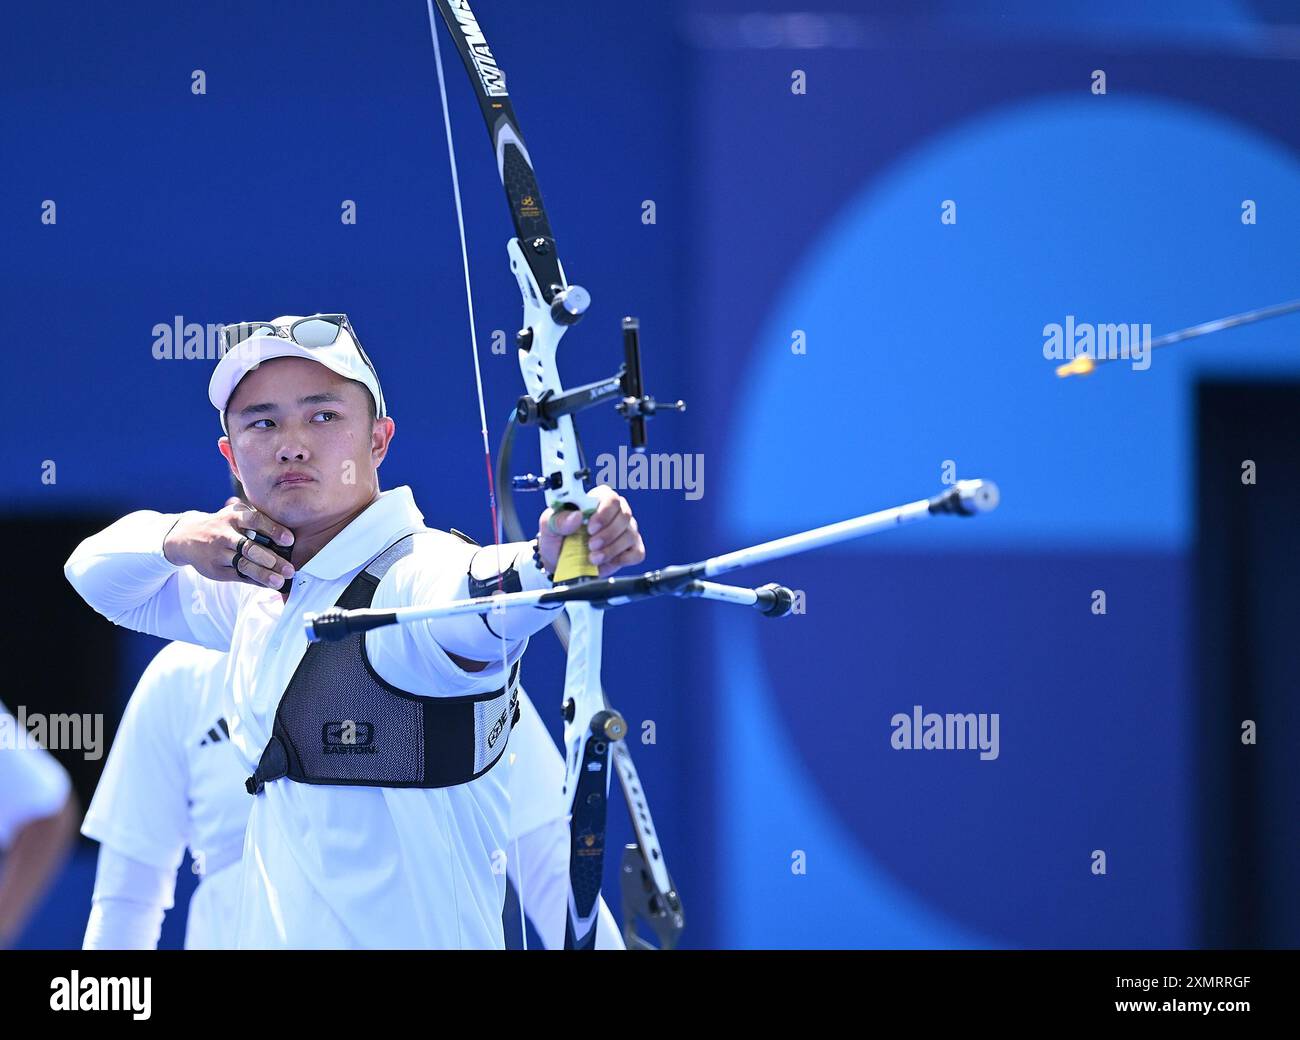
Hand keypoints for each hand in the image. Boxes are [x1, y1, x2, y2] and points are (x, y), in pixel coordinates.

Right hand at [163, 497, 296, 590]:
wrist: (187, 538)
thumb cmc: (222, 525)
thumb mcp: (234, 515)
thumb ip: (256, 521)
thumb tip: (287, 536)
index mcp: (233, 517)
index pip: (255, 521)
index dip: (273, 530)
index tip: (290, 540)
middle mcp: (224, 534)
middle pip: (250, 548)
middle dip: (272, 559)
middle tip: (290, 569)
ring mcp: (218, 553)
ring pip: (244, 565)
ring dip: (264, 574)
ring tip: (280, 581)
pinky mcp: (215, 570)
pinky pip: (238, 577)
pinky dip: (255, 581)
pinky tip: (269, 585)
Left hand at [538, 485, 644, 578]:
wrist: (558, 561)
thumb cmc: (556, 537)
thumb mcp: (549, 526)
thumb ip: (559, 519)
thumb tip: (576, 516)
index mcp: (597, 500)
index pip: (611, 498)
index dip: (604, 512)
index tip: (590, 527)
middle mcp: (615, 513)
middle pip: (624, 516)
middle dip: (607, 534)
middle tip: (591, 546)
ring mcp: (625, 531)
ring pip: (630, 535)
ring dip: (611, 549)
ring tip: (593, 558)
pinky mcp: (630, 550)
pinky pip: (637, 553)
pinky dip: (623, 559)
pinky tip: (607, 562)